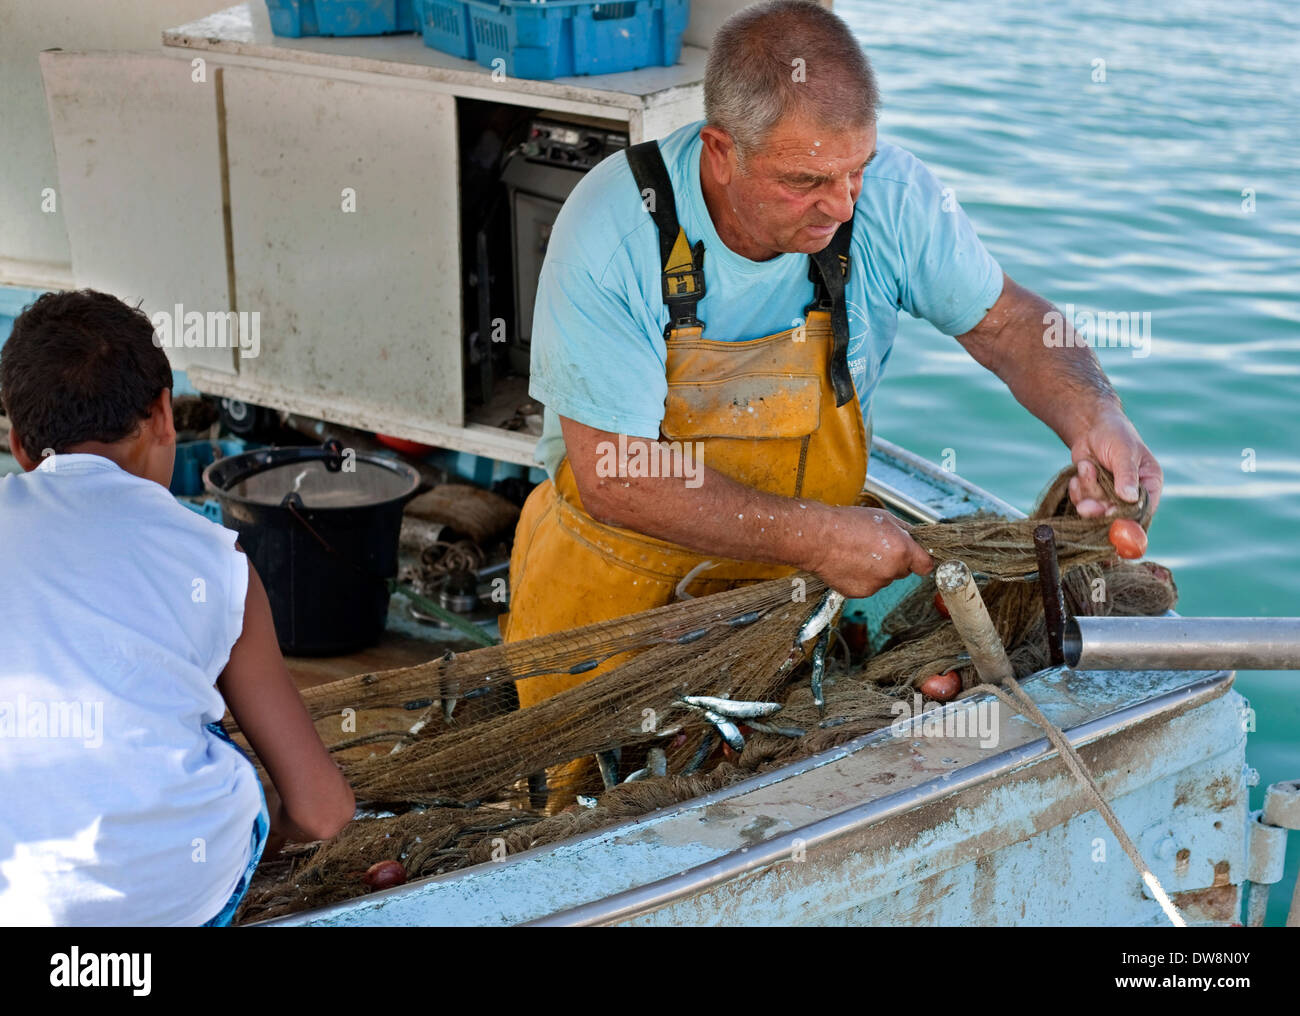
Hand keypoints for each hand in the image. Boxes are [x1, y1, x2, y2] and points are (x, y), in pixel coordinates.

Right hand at [807, 505, 933, 597]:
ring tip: (856, 553)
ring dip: (876, 570)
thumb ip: (905, 531)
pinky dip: (861, 577)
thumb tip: (915, 539)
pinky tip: (848, 564)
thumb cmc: (847, 524)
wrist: (818, 539)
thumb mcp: (883, 517)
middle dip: (894, 561)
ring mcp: (876, 584)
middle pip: (903, 571)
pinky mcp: (860, 593)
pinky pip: (867, 586)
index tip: (915, 558)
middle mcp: (892, 570)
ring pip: (884, 579)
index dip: (920, 560)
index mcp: (902, 550)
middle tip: (875, 548)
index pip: (926, 566)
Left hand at [1067, 408, 1162, 517]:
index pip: (1144, 510)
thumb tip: (1130, 498)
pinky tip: (1080, 470)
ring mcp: (1111, 496)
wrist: (1091, 427)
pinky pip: (1082, 502)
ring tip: (1086, 466)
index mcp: (1149, 484)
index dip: (1128, 517)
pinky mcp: (1093, 494)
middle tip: (1085, 506)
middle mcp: (1132, 495)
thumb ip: (1126, 475)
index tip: (1110, 514)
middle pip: (1117, 515)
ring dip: (1087, 490)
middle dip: (1099, 508)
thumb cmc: (1116, 435)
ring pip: (1097, 508)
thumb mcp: (1124, 452)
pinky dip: (1077, 490)